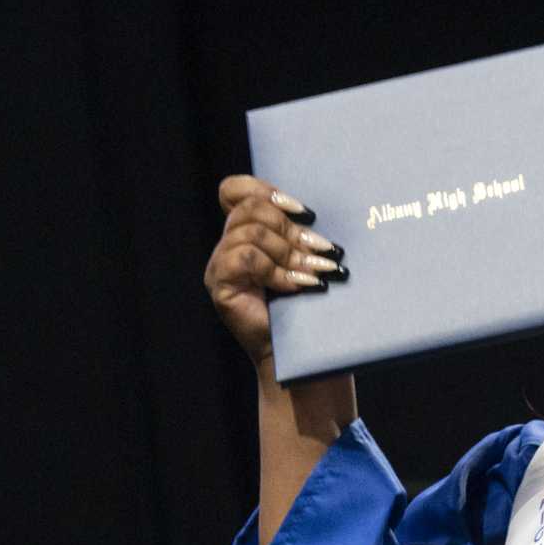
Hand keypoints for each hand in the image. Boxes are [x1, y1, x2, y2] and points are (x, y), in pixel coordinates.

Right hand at [203, 175, 347, 368]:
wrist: (305, 354)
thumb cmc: (313, 307)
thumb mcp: (309, 261)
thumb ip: (303, 234)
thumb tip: (320, 214)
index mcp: (246, 232)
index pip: (235, 190)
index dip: (266, 190)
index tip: (305, 211)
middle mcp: (228, 245)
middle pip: (251, 209)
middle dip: (292, 229)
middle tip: (324, 251)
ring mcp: (220, 265)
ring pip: (251, 233)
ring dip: (291, 252)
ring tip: (318, 272)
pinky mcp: (220, 284)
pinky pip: (245, 258)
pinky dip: (277, 271)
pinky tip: (300, 287)